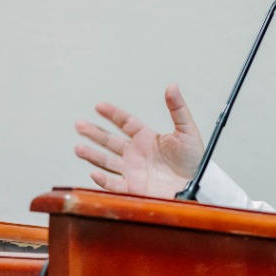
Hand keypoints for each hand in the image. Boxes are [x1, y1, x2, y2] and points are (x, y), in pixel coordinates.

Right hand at [74, 84, 204, 197]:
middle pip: (110, 141)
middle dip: (93, 133)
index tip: (99, 106)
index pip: (125, 123)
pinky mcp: (134, 189)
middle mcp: (136, 154)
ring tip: (78, 148)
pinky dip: (103, 180)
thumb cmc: (195, 160)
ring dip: (92, 155)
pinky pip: (115, 184)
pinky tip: (94, 172)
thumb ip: (178, 109)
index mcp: (147, 138)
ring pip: (107, 161)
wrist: (198, 186)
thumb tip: (172, 86)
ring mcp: (133, 171)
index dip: (112, 114)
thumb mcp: (187, 131)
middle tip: (78, 124)